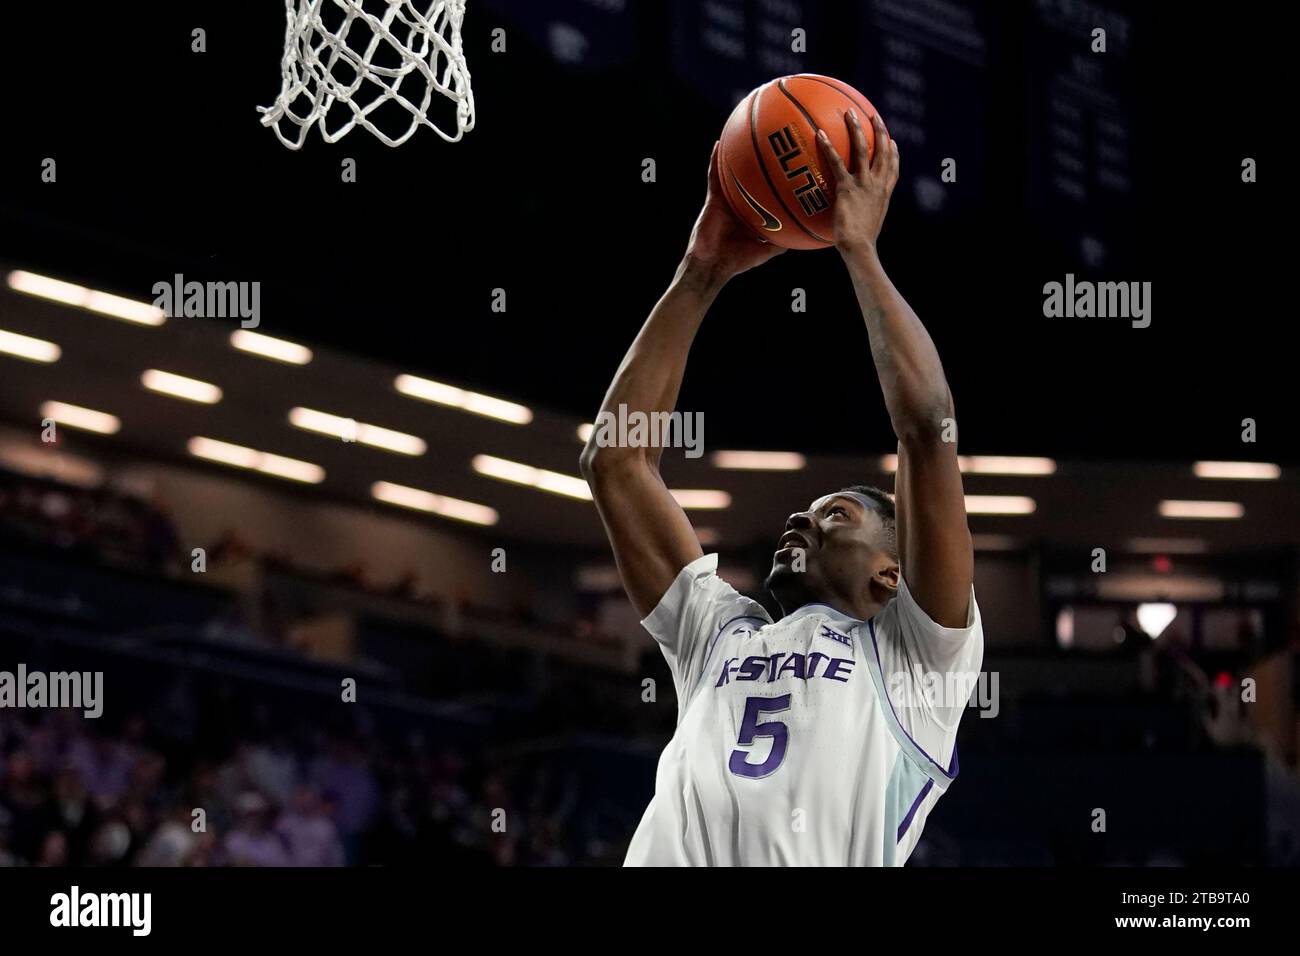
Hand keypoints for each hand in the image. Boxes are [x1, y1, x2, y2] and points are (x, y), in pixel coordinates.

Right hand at [682, 142, 784, 287]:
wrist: (713, 265)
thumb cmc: (738, 260)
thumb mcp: (767, 250)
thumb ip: (782, 241)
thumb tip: (802, 235)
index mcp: (752, 212)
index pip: (766, 191)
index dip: (777, 179)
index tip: (791, 165)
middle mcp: (741, 201)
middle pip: (753, 175)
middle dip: (763, 159)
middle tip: (775, 141)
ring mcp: (727, 198)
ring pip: (734, 171)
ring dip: (738, 153)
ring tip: (745, 131)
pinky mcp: (714, 198)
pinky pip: (714, 175)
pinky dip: (715, 160)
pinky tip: (719, 144)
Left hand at [815, 110, 898, 253]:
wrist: (860, 247)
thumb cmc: (860, 245)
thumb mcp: (866, 227)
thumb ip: (862, 217)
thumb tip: (851, 222)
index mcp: (884, 194)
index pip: (893, 169)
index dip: (893, 153)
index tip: (892, 141)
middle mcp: (877, 184)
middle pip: (883, 151)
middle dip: (880, 131)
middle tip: (874, 116)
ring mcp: (863, 184)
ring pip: (864, 149)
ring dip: (857, 129)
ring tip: (850, 113)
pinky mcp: (847, 187)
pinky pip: (836, 162)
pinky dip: (828, 147)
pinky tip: (820, 134)